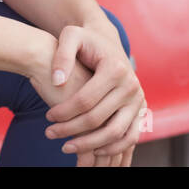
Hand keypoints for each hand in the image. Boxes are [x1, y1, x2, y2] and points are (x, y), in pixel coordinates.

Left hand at [44, 24, 144, 165]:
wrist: (107, 43)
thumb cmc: (86, 42)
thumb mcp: (71, 36)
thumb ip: (62, 55)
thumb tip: (57, 82)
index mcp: (115, 68)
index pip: (85, 100)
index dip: (63, 112)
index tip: (47, 117)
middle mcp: (131, 85)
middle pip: (98, 118)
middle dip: (71, 130)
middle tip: (50, 134)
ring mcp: (138, 100)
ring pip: (115, 133)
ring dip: (90, 145)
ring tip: (66, 147)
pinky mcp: (141, 110)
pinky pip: (130, 137)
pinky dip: (113, 148)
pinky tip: (92, 151)